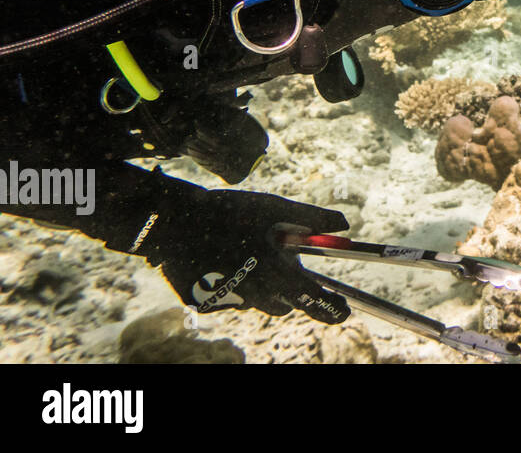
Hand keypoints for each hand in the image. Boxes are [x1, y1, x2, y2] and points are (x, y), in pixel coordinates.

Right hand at [145, 189, 350, 323]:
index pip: (313, 303)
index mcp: (275, 276)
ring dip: (262, 285)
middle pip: (284, 303)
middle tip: (287, 265)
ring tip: (253, 255)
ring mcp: (227, 303)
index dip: (333, 309)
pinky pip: (229, 297)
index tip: (346, 311)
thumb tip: (345, 225)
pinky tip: (224, 259)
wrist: (174, 220)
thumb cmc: (231, 213)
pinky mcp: (204, 303)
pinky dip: (234, 282)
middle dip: (290, 288)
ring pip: (256, 300)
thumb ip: (312, 218)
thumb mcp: (276, 208)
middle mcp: (253, 296)